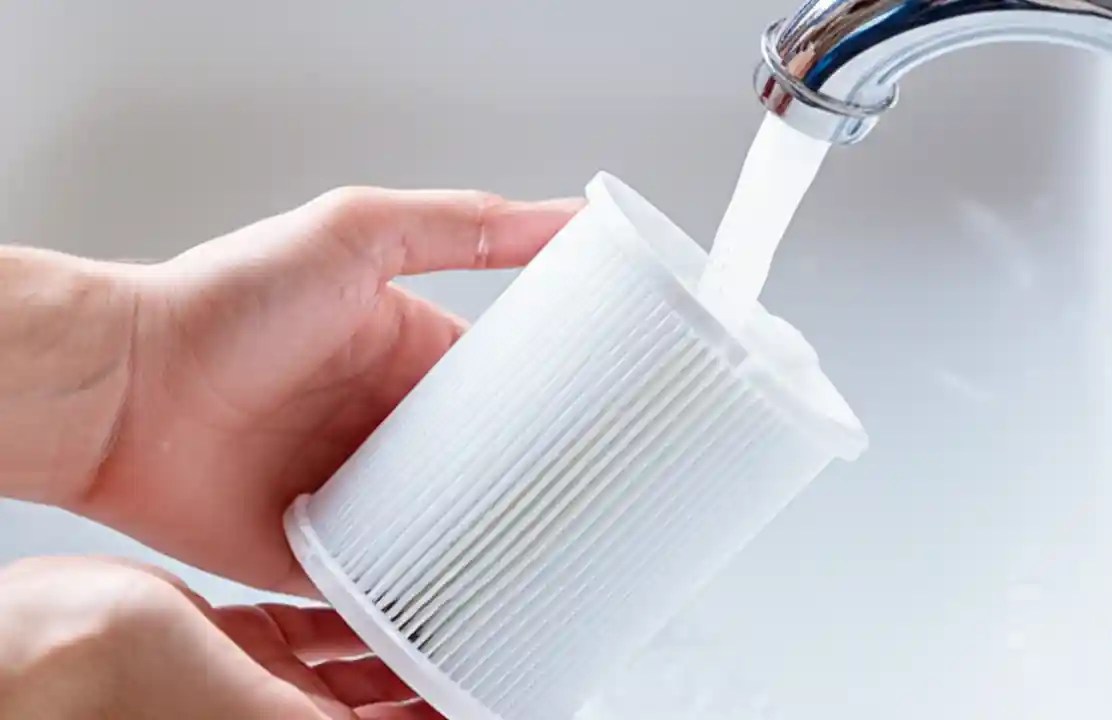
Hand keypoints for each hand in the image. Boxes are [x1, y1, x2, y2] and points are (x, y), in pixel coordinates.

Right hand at [0, 556, 436, 718]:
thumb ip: (333, 719)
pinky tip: (375, 587)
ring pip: (355, 666)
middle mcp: (286, 719)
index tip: (480, 687)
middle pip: (381, 706)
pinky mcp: (239, 640)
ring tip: (443, 610)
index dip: (438, 711)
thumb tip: (412, 715)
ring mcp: (263, 682)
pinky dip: (345, 612)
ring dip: (397, 643)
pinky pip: (311, 627)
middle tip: (474, 642)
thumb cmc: (140, 692)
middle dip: (425, 680)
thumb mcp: (269, 718)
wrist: (59, 647)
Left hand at [73, 188, 579, 594]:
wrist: (121, 391)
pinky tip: (473, 594)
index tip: (616, 415)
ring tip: (553, 553)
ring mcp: (357, 491)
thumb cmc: (223, 303)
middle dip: (533, 477)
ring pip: (450, 523)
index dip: (558, 398)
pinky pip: (393, 582)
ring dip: (490, 534)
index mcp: (406, 353)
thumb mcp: (355, 233)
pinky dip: (430, 588)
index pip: (505, 382)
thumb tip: (567, 215)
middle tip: (595, 496)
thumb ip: (461, 224)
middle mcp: (387, 424)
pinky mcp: (321, 554)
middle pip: (486, 460)